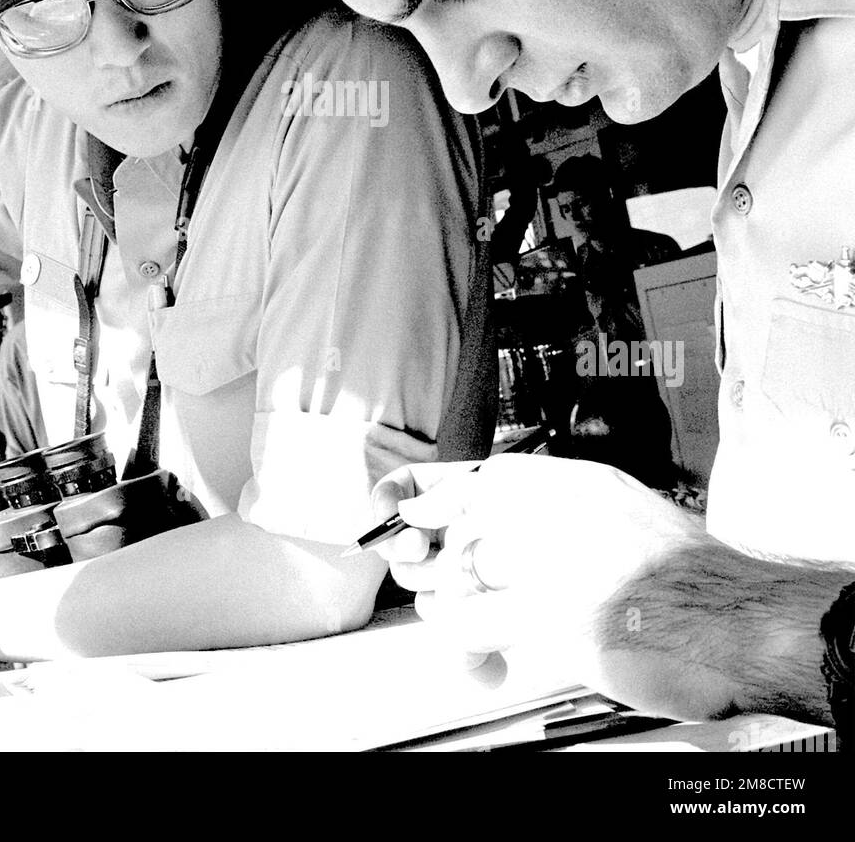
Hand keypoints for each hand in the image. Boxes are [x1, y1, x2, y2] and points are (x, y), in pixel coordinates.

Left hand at [371, 456, 716, 713]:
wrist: (737, 619)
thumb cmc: (679, 578)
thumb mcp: (612, 511)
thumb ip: (549, 513)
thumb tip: (480, 528)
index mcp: (565, 482)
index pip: (466, 477)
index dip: (418, 495)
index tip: (396, 511)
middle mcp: (551, 508)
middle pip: (447, 527)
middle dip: (424, 556)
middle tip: (422, 574)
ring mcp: (551, 560)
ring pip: (450, 577)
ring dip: (445, 606)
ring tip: (466, 623)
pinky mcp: (552, 616)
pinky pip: (470, 626)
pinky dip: (463, 644)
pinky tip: (483, 656)